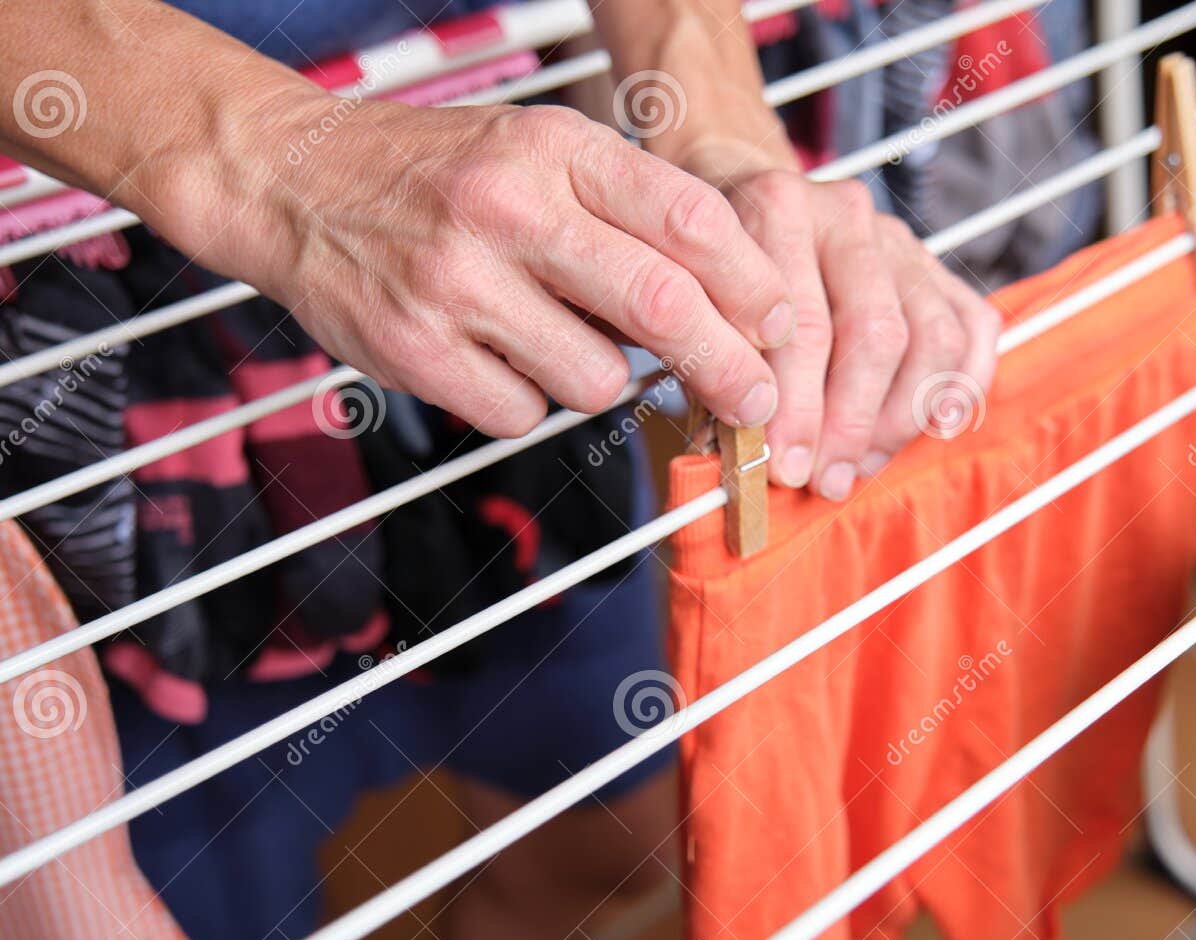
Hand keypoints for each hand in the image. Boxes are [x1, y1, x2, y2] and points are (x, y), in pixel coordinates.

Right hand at [193, 99, 794, 437]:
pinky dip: (524, 399)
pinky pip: (522, 412)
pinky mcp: (417, 350)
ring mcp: (459, 283)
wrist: (292, 180)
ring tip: (552, 337)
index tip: (779, 326)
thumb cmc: (438, 172)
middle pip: (662, 307)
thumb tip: (731, 310)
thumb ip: (627, 213)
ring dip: (599, 380)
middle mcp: (511, 209)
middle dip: (727, 368)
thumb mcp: (539, 149)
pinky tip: (492, 355)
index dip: (752, 286)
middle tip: (757, 403)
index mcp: (555, 148)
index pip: (690, 220)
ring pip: (595, 379)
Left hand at [711, 167, 1001, 500]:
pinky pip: (973, 328)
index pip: (803, 325)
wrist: (746, 215)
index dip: (798, 410)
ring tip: (863, 463)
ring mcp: (897, 239)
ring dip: (901, 417)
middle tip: (827, 478)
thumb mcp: (698, 308)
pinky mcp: (936, 265)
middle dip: (851, 423)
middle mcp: (844, 215)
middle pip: (875, 334)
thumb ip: (719, 368)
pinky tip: (933, 428)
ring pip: (931, 338)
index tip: (787, 467)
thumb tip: (749, 454)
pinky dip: (962, 386)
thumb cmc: (718, 278)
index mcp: (776, 210)